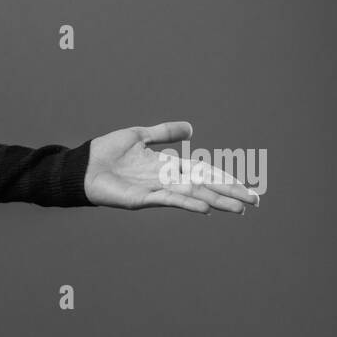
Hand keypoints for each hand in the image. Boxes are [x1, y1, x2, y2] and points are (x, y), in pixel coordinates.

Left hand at [82, 121, 259, 212]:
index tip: (247, 187)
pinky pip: (168, 200)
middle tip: (254, 202)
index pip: (203, 173)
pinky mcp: (141, 199)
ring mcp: (155, 190)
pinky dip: (186, 204)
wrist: (83, 166)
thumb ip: (165, 133)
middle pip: (204, 187)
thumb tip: (191, 128)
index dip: (224, 179)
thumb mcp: (140, 135)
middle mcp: (166, 180)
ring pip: (192, 196)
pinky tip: (204, 207)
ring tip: (238, 208)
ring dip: (216, 201)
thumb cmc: (108, 152)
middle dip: (229, 193)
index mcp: (167, 167)